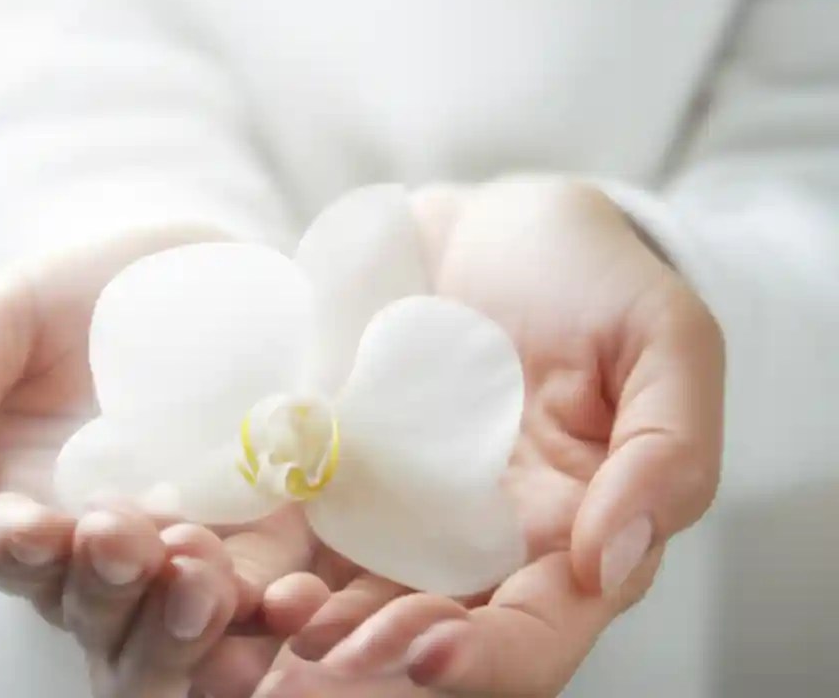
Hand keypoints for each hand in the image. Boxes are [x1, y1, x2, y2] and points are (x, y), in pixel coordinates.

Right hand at [0, 225, 327, 696]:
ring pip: (171, 625)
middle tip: (131, 543)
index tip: (36, 527)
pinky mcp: (258, 541)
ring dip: (185, 618)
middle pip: (90, 605)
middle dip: (108, 586)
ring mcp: (177, 550)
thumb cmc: (78, 297)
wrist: (198, 265)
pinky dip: (271, 609)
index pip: (6, 553)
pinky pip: (261, 599)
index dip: (17, 550)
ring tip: (204, 574)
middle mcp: (95, 547)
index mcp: (19, 505)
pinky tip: (289, 597)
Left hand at [259, 177, 723, 695]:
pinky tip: (206, 554)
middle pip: (424, 634)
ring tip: (254, 613)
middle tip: (316, 648)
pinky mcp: (323, 472)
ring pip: (342, 597)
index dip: (490, 659)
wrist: (484, 219)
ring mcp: (389, 514)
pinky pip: (282, 527)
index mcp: (568, 536)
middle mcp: (473, 546)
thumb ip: (667, 447)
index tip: (427, 653)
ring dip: (298, 622)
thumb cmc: (589, 274)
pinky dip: (248, 553)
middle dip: (372, 653)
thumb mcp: (662, 336)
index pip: (536, 632)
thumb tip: (611, 557)